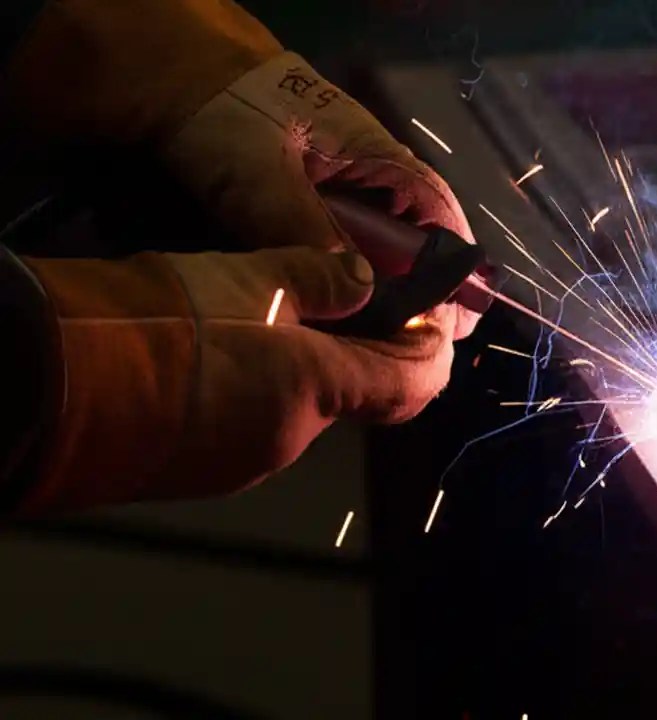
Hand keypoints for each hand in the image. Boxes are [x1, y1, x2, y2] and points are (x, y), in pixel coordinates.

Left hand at [5, 0, 481, 340]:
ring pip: (379, 239)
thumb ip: (306, 230)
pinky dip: (352, 271)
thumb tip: (354, 291)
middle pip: (415, 232)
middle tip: (427, 343)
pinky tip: (344, 307)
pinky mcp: (309, 191)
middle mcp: (368, 167)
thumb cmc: (221, 114)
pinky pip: (344, 237)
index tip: (461, 316)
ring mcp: (339, 178)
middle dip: (425, 285)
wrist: (171, 72)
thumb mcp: (258, 178)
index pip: (437, 211)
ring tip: (391, 337)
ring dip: (387, 283)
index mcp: (373, 154)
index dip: (456, 263)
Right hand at [17, 247, 454, 511]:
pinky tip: (209, 348)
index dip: (433, 351)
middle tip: (339, 296)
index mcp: (315, 392)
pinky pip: (240, 424)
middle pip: (346, 392)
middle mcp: (287, 440)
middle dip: (351, 346)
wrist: (44, 389)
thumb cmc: (146, 326)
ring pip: (289, 406)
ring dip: (292, 364)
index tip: (432, 322)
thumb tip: (357, 281)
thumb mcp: (244, 277)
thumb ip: (314, 277)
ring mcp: (238, 464)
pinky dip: (246, 387)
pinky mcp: (192, 472)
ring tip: (258, 309)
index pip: (412, 384)